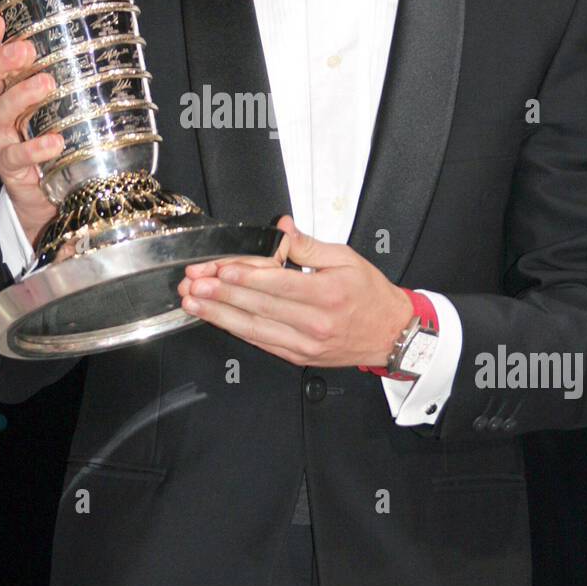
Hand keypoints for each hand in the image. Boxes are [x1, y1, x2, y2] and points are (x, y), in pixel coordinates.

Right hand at [0, 12, 63, 246]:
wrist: (43, 192)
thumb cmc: (48, 135)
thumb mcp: (49, 103)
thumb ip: (51, 76)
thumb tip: (71, 37)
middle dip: (1, 61)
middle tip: (25, 48)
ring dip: (20, 96)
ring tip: (46, 83)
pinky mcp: (9, 168)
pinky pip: (17, 156)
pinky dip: (35, 147)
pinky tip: (55, 141)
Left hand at [176, 215, 412, 367]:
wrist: (392, 334)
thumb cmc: (371, 295)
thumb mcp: (346, 258)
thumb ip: (307, 245)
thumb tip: (280, 229)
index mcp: (327, 294)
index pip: (278, 284)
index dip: (246, 277)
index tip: (220, 270)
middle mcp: (315, 323)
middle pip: (259, 306)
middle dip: (221, 294)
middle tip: (194, 283)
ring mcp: (305, 343)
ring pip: (254, 329)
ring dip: (219, 315)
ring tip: (194, 303)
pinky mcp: (299, 356)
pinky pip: (262, 342)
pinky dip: (237, 330)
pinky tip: (217, 320)